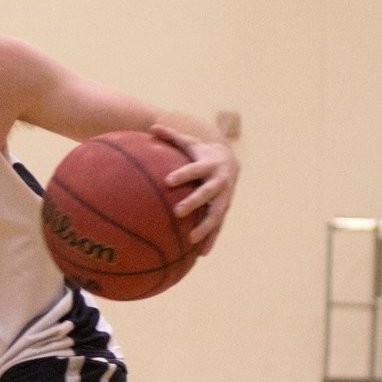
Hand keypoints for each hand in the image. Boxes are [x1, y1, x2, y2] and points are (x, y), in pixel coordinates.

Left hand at [152, 124, 238, 254]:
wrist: (231, 160)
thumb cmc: (201, 152)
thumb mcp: (189, 143)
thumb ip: (171, 136)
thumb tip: (151, 127)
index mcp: (209, 165)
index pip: (195, 169)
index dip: (183, 174)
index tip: (168, 180)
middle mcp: (220, 182)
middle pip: (207, 193)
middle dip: (194, 202)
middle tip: (177, 211)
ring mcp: (224, 198)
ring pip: (217, 214)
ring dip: (206, 227)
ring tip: (191, 239)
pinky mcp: (224, 209)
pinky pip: (218, 226)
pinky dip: (211, 240)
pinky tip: (200, 254)